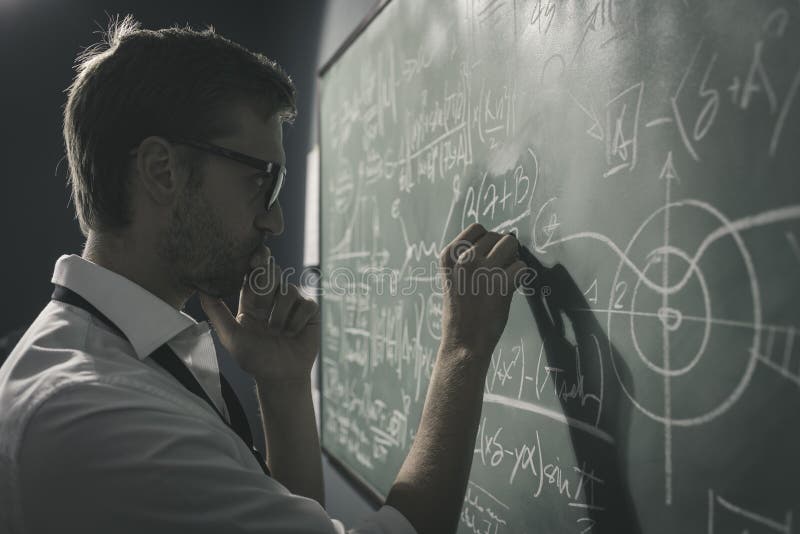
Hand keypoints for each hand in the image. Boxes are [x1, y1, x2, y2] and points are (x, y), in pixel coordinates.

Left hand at [198, 246, 320, 383]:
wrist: (280, 377)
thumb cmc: (254, 359)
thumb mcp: (231, 336)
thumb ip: (216, 312)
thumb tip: (200, 289)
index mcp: (252, 299)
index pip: (253, 272)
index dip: (255, 261)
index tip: (255, 259)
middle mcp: (273, 296)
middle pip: (274, 272)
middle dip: (268, 287)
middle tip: (263, 307)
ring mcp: (293, 302)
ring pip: (289, 290)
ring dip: (280, 315)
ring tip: (276, 332)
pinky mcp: (310, 310)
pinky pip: (306, 304)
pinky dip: (297, 321)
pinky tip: (293, 334)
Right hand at [438, 223, 525, 363]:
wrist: (463, 342)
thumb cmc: (461, 311)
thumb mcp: (453, 277)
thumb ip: (467, 258)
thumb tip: (501, 239)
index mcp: (449, 255)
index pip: (477, 228)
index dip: (487, 241)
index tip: (488, 256)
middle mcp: (465, 258)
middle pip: (497, 235)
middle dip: (502, 250)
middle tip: (499, 271)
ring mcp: (483, 269)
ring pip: (512, 244)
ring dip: (513, 259)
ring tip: (505, 277)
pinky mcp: (501, 283)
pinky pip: (522, 266)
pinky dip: (520, 277)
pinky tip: (511, 288)